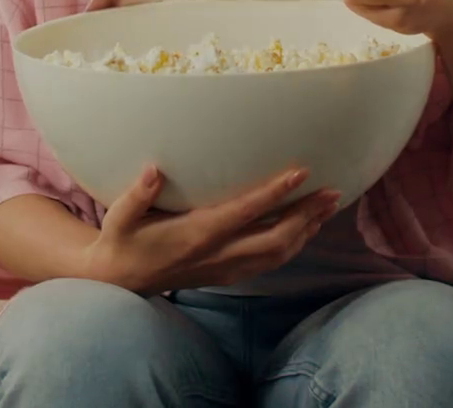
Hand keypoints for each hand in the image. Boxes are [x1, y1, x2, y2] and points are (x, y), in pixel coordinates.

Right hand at [78, 166, 339, 295]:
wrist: (119, 282)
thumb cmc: (121, 242)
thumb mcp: (119, 218)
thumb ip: (136, 195)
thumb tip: (153, 170)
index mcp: (196, 235)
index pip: (245, 213)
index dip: (275, 194)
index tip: (301, 172)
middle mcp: (217, 254)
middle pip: (275, 238)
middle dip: (307, 216)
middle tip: (333, 192)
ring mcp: (225, 268)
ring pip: (278, 254)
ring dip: (306, 231)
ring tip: (328, 207)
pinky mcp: (227, 275)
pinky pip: (269, 263)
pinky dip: (293, 246)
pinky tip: (305, 229)